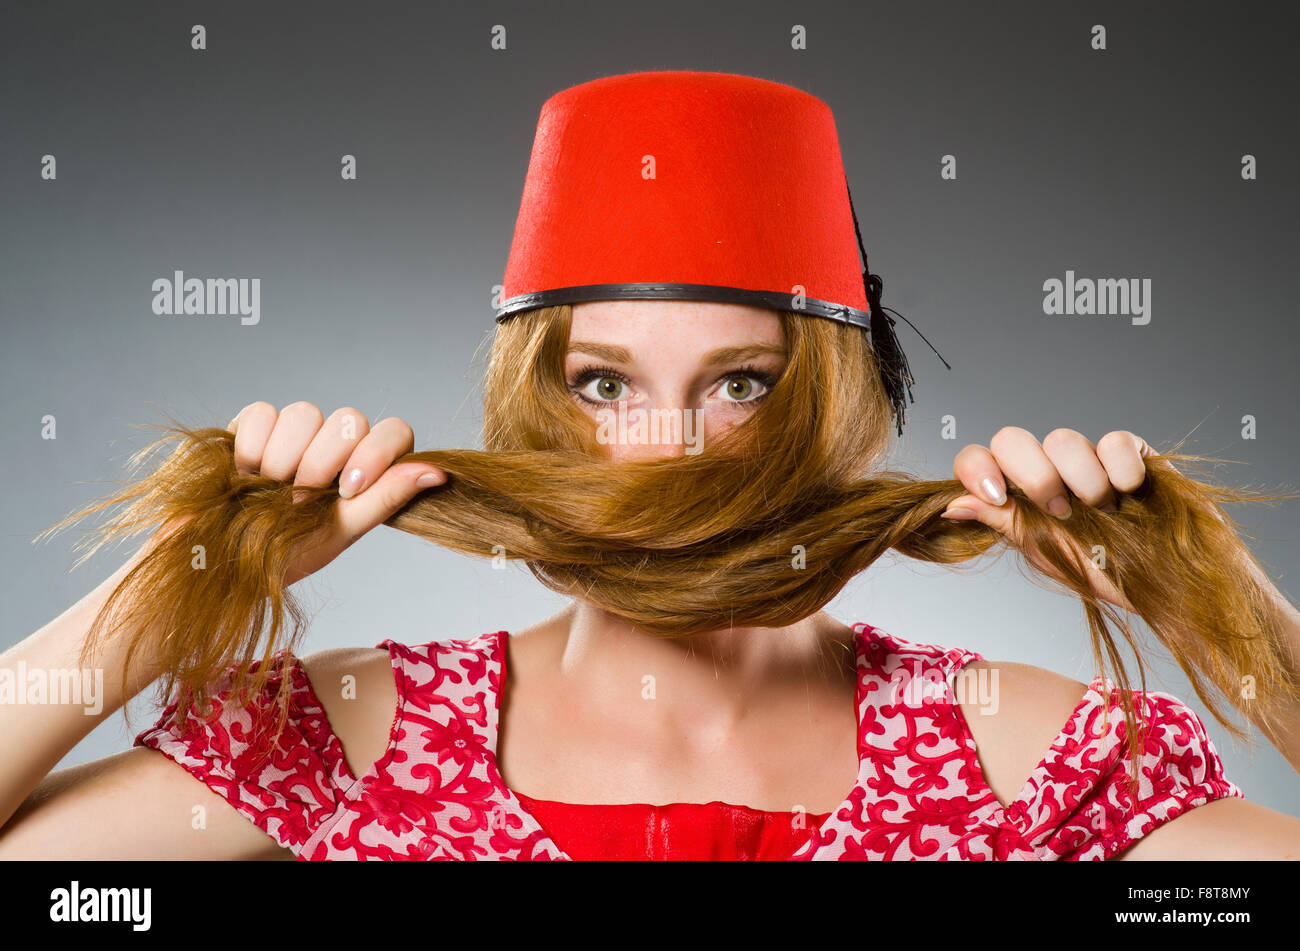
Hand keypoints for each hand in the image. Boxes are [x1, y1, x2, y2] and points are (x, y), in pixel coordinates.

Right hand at [220, 401, 445, 584]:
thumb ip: (387, 498)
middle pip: (349, 419)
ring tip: (267, 493)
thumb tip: (439, 472)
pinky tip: (244, 474)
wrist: (212, 565)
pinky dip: (252, 448)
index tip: (349, 490)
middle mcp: (330, 446)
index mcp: (361, 469)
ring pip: (305, 412)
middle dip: (324, 463)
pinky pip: (262, 413)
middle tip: (299, 500)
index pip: (393, 431)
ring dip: (285, 460)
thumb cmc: (280, 556)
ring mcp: (290, 434)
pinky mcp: (249, 427)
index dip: (377, 452)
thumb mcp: (340, 533)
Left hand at [941, 427, 1153, 609]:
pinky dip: (1122, 472)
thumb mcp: (1044, 552)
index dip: (978, 470)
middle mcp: (1047, 468)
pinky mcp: (1130, 452)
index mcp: (1017, 493)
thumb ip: (1001, 521)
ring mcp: (1087, 457)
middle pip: (1011, 438)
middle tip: (1060, 512)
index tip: (997, 496)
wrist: (1165, 586)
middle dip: (1033, 477)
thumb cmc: (1102, 572)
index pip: (977, 459)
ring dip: (1082, 483)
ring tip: (1103, 513)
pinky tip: (1131, 495)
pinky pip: (1115, 441)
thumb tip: (951, 506)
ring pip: (1062, 438)